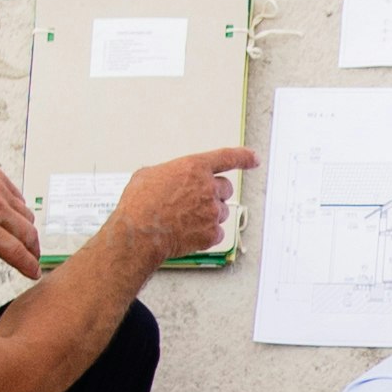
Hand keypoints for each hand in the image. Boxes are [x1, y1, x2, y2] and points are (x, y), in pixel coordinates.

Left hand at [0, 137, 43, 287]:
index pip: (15, 251)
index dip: (28, 266)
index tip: (33, 273)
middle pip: (29, 234)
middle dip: (33, 251)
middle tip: (31, 260)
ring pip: (27, 216)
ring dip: (27, 231)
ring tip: (19, 240)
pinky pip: (19, 198)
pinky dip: (19, 211)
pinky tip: (9, 217)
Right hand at [90, 145, 252, 274]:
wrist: (138, 233)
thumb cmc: (138, 204)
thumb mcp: (148, 174)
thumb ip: (168, 173)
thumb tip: (166, 179)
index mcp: (194, 167)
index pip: (227, 157)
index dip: (243, 157)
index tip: (253, 159)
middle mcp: (208, 188)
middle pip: (225, 189)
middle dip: (213, 194)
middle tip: (194, 202)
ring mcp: (212, 211)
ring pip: (221, 212)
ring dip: (208, 215)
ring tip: (184, 219)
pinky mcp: (211, 233)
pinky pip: (217, 233)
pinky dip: (205, 234)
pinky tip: (187, 233)